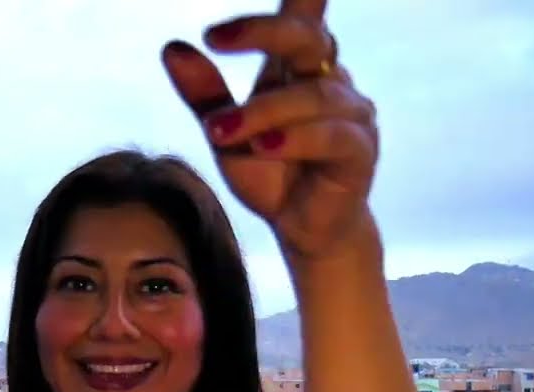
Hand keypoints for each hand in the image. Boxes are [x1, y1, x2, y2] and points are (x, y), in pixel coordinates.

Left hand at [161, 0, 378, 261]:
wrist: (302, 228)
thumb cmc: (269, 172)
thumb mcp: (224, 132)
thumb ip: (204, 93)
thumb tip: (172, 48)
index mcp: (299, 66)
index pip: (302, 15)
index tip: (230, 15)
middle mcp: (330, 79)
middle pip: (307, 37)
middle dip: (262, 32)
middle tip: (215, 38)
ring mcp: (353, 113)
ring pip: (311, 96)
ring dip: (261, 112)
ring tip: (220, 131)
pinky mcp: (361, 150)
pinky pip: (332, 135)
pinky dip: (294, 139)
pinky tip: (264, 147)